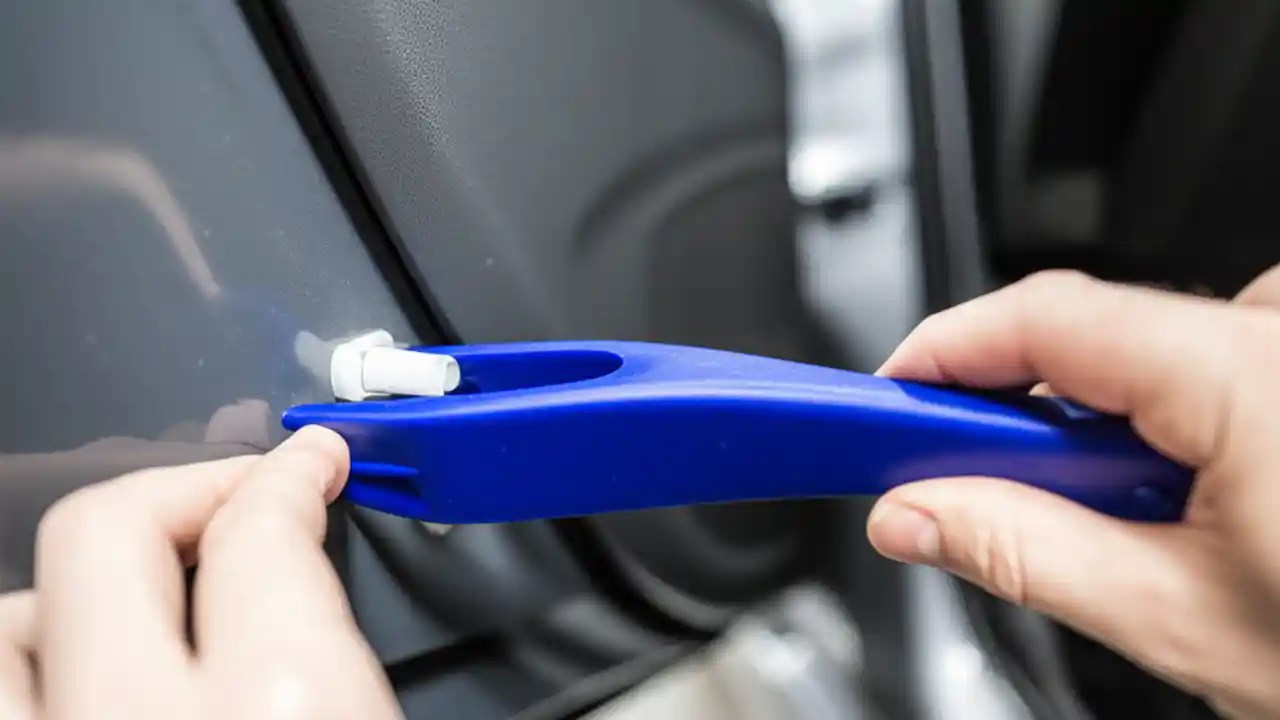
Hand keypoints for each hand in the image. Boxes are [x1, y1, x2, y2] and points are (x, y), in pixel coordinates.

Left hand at [0, 426, 400, 719]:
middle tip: (237, 496)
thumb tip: (330, 605)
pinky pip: (0, 699)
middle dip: (180, 486)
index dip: (290, 477)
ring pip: (9, 619)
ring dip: (71, 585)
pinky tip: (85, 681)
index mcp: (284, 709)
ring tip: (140, 589)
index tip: (309, 464)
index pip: (261, 535)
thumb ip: (357, 658)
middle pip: (110, 531)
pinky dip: (35, 663)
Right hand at [867, 266, 1279, 717]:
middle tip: (971, 494)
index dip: (941, 353)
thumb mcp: (1179, 619)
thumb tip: (915, 511)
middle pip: (1089, 337)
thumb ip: (1022, 551)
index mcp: (1251, 373)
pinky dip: (1163, 427)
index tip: (881, 401)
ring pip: (1147, 356)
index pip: (1044, 316)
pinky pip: (1206, 364)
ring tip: (1127, 528)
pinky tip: (1191, 501)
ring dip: (1099, 434)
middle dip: (1016, 417)